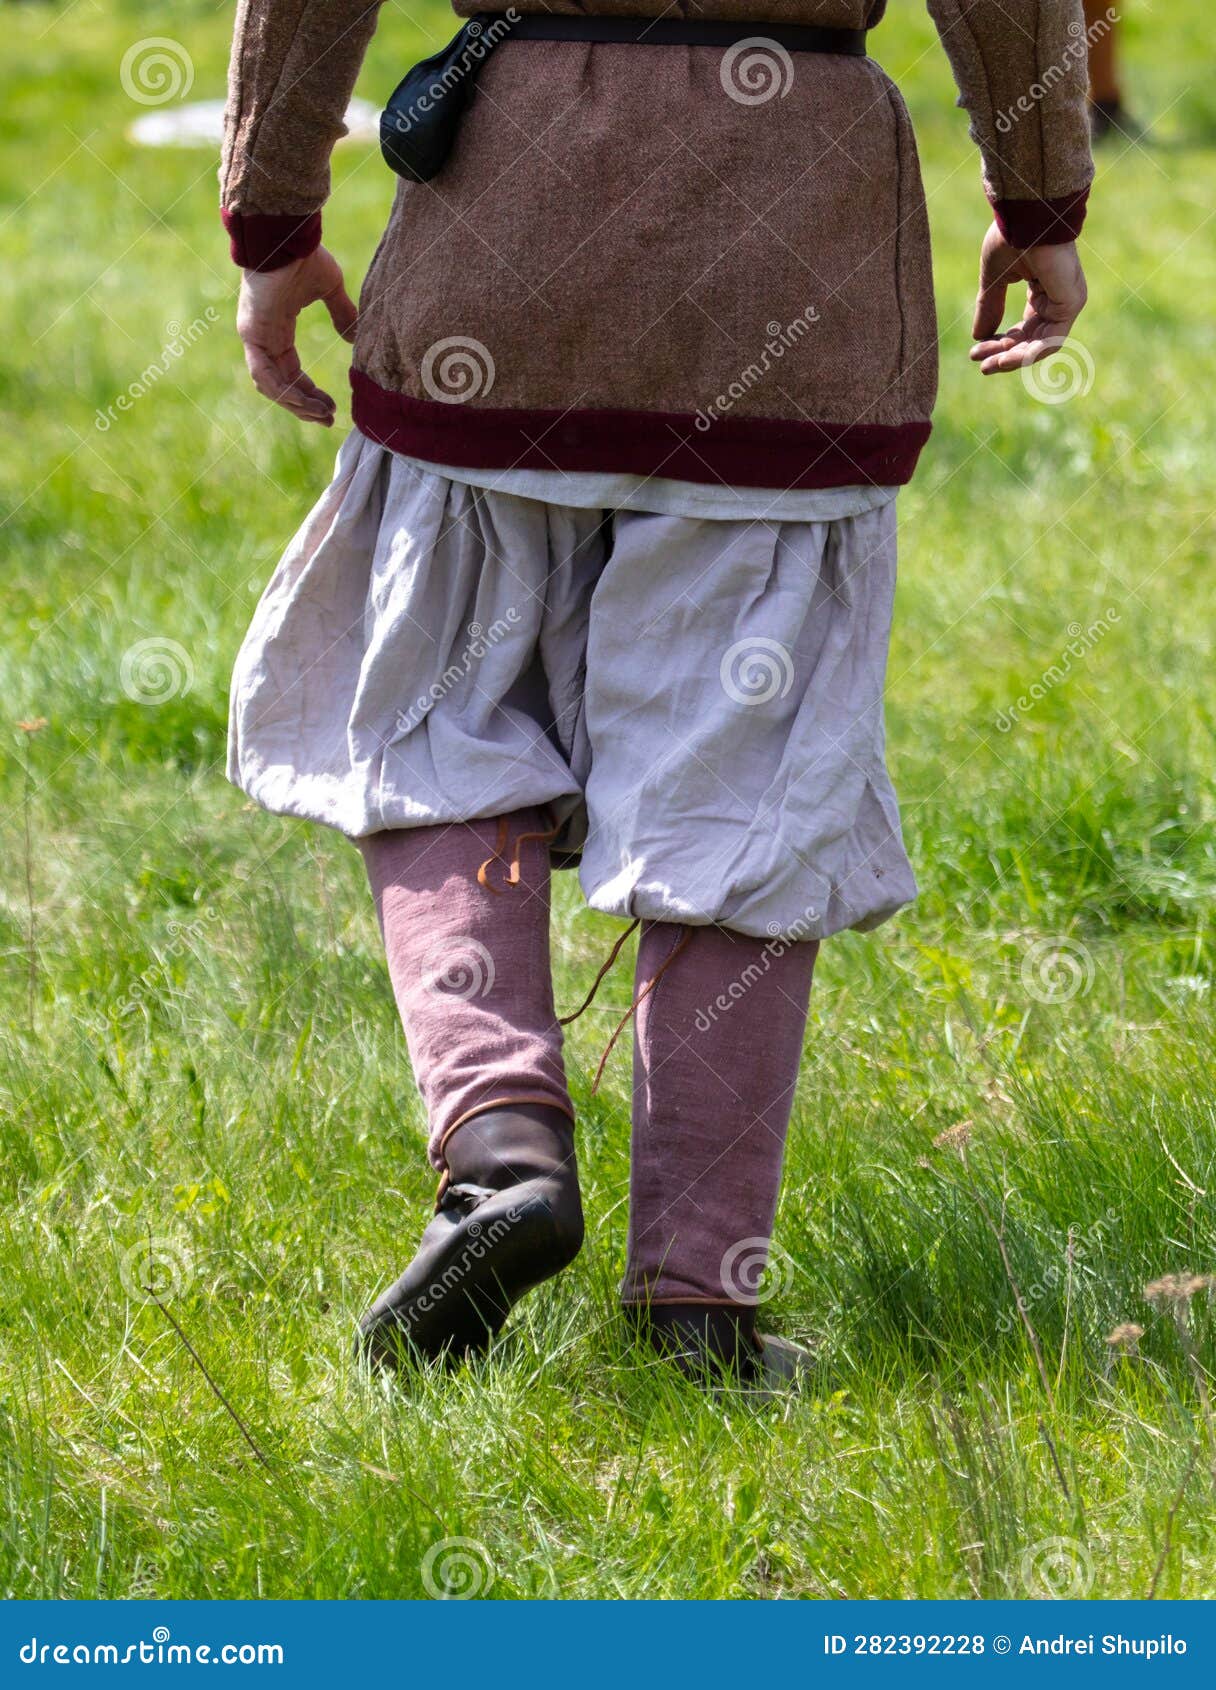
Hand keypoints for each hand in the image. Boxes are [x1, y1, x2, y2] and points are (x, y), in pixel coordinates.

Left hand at [236, 246, 357, 424]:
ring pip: (271, 387)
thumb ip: (341, 314)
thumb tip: (355, 337)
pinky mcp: (252, 334)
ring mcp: (255, 337)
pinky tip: (306, 402)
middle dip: (304, 406)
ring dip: (296, 405)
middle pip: (281, 386)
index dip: (310, 394)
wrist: (286, 236)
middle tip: (327, 419)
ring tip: (321, 414)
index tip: (331, 408)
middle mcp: (263, 338)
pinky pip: (264, 375)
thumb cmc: (304, 256)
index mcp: (277, 330)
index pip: (291, 373)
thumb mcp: (330, 290)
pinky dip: (285, 393)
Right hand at [970, 224, 1087, 375]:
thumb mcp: (994, 278)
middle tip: (980, 365)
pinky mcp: (1072, 301)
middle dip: (1004, 355)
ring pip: (1041, 345)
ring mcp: (1068, 300)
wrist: (1027, 213)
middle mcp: (1059, 297)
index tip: (975, 351)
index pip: (1024, 328)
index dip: (1000, 344)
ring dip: (1014, 359)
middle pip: (1031, 340)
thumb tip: (978, 337)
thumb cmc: (1012, 234)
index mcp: (1043, 288)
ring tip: (989, 366)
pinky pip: (1052, 340)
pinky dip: (1028, 353)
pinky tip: (1005, 358)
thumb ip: (989, 306)